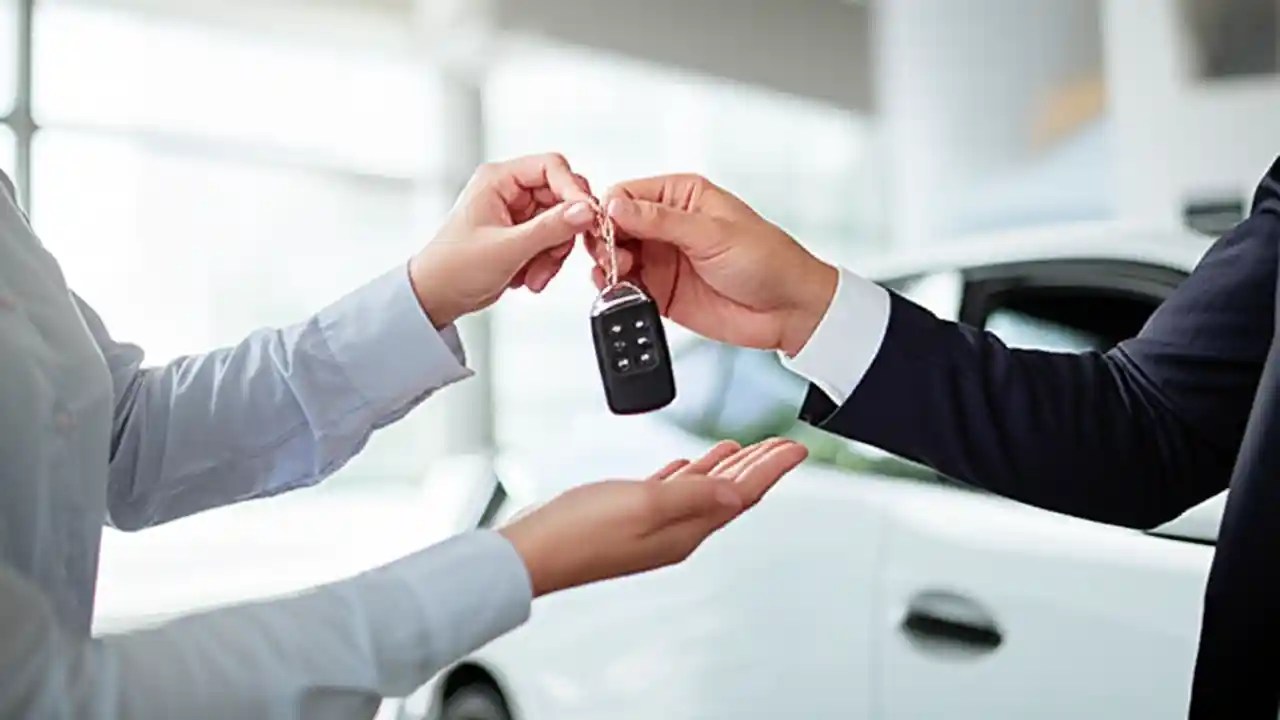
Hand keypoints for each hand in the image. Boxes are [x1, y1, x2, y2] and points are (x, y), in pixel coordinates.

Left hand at [409, 153, 595, 327]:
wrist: (436, 298)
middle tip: (558, 253)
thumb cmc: (453, 268)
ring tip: (535, 274)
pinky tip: (530, 277)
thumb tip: (586, 211)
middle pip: (561, 197)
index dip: (573, 190)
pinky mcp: (522, 235)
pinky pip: (552, 241)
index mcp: (498, 179)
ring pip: (561, 223)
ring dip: (554, 253)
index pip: (551, 167)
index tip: (587, 216)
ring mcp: (517, 213)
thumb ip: (550, 228)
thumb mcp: (507, 248)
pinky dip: (547, 262)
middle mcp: (509, 191)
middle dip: (563, 231)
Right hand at [500, 438, 807, 596]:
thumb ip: (693, 495)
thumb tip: (739, 492)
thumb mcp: (645, 504)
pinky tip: (686, 464)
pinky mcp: (627, 518)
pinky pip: (670, 492)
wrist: (530, 553)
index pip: (742, 495)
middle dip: (758, 466)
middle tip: (782, 444)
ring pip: (702, 490)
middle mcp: (674, 531)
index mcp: (685, 531)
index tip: (796, 447)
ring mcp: (651, 526)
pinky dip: (687, 475)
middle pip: (729, 493)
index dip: (772, 469)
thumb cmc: (580, 532)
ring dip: (726, 467)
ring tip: (747, 447)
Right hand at [588, 174, 837, 355]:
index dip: (609, 210)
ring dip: (608, 265)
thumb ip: (662, 221)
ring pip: (615, 257)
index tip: (605, 228)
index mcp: (683, 197)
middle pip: (615, 226)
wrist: (788, 310)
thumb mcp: (713, 233)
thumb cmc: (768, 261)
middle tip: (612, 255)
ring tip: (618, 273)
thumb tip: (617, 206)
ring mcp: (663, 259)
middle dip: (605, 239)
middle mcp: (668, 226)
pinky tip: (621, 291)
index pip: (628, 194)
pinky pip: (626, 288)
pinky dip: (616, 291)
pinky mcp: (661, 292)